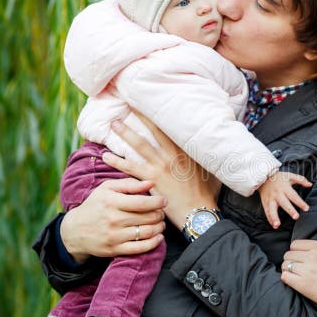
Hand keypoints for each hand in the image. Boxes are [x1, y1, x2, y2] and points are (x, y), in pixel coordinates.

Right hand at [60, 178, 166, 261]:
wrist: (74, 230)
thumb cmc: (94, 205)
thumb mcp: (107, 189)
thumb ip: (129, 184)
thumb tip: (150, 183)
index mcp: (112, 202)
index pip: (142, 202)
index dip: (158, 202)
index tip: (163, 200)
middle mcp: (113, 219)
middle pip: (148, 217)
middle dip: (160, 214)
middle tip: (161, 212)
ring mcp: (114, 236)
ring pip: (147, 232)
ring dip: (159, 227)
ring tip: (160, 223)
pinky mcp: (115, 250)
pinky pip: (140, 248)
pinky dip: (154, 243)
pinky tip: (158, 237)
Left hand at [101, 112, 220, 226]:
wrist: (199, 212)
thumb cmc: (205, 193)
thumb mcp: (209, 170)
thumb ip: (204, 158)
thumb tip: (209, 148)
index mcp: (186, 151)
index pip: (170, 128)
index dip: (159, 116)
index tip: (150, 105)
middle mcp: (173, 155)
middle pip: (153, 131)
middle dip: (139, 117)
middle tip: (126, 106)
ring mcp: (161, 167)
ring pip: (139, 146)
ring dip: (125, 134)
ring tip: (113, 124)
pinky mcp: (151, 180)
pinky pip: (130, 168)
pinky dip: (117, 161)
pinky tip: (106, 156)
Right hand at [258, 171, 312, 228]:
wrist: (263, 177)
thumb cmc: (278, 177)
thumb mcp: (290, 175)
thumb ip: (301, 180)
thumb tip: (310, 184)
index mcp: (285, 188)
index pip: (294, 196)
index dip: (300, 202)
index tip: (306, 208)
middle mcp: (277, 194)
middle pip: (284, 203)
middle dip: (290, 210)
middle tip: (296, 217)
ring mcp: (270, 199)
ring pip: (272, 209)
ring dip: (274, 217)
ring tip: (277, 224)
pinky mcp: (265, 203)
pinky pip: (267, 212)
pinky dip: (270, 219)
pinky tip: (274, 225)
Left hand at [281, 226, 316, 316]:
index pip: (296, 244)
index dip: (297, 250)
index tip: (301, 257)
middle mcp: (312, 257)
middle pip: (288, 254)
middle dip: (291, 259)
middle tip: (298, 266)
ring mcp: (307, 272)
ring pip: (285, 265)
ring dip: (288, 269)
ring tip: (295, 274)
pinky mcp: (304, 286)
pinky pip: (285, 277)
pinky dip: (287, 278)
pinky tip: (294, 281)